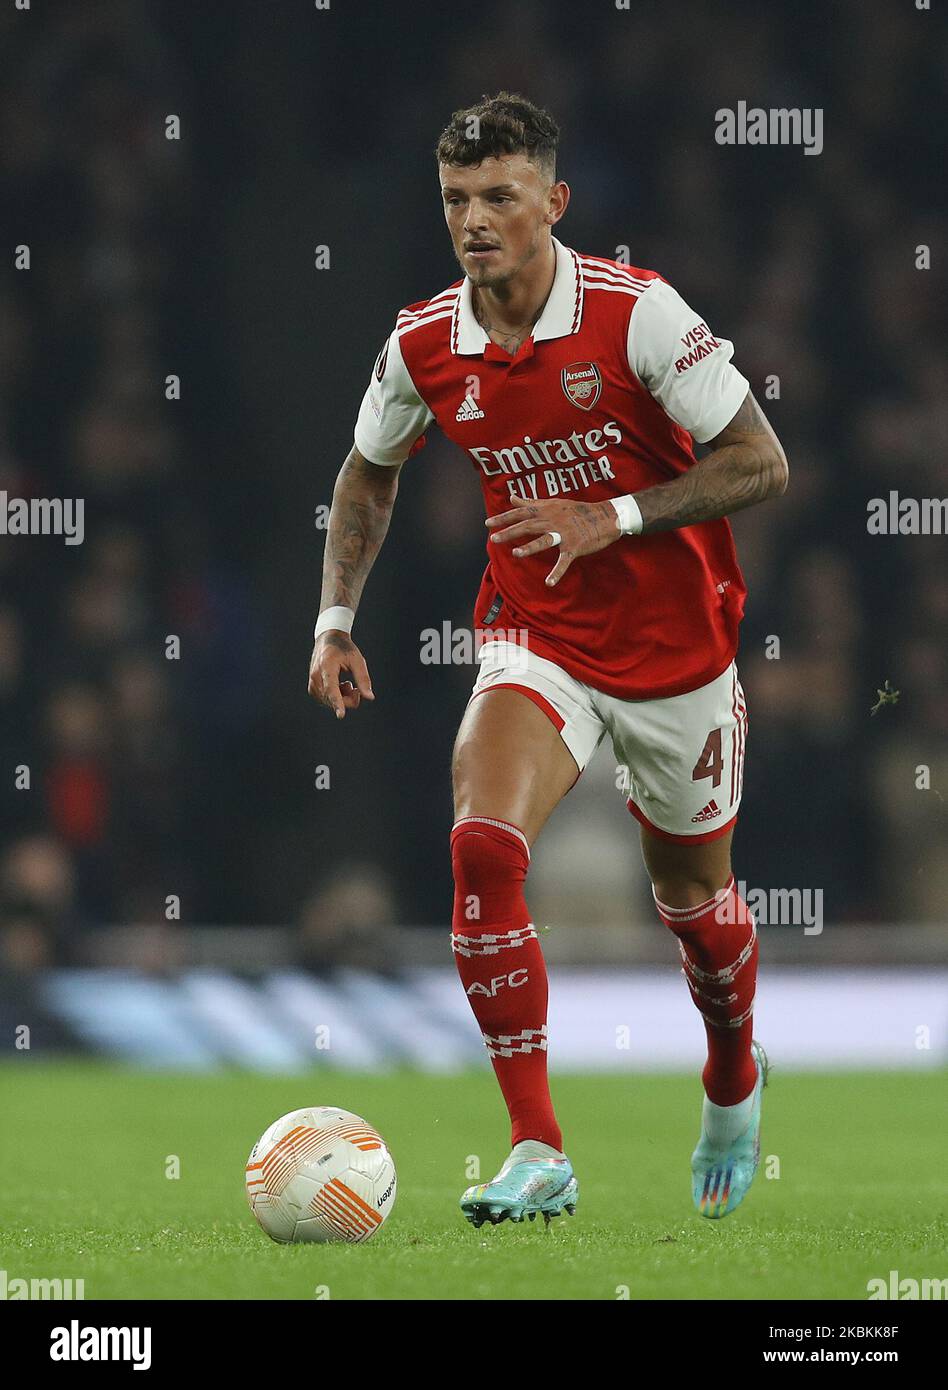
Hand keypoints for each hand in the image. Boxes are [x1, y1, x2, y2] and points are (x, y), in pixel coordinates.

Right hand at [308, 631, 374, 718]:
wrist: (328, 639)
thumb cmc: (344, 648)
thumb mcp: (357, 660)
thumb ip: (363, 679)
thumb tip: (370, 698)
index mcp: (327, 666)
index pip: (332, 688)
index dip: (338, 702)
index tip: (341, 715)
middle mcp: (316, 676)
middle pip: (333, 698)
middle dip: (348, 699)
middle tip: (357, 689)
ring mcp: (312, 682)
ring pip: (329, 702)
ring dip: (342, 697)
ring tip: (347, 683)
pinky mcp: (312, 687)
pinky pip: (325, 700)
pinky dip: (336, 697)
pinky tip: (340, 686)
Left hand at [485, 499, 621, 585]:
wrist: (605, 517)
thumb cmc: (578, 511)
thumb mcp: (553, 503)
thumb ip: (531, 502)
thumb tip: (512, 497)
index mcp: (547, 510)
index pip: (522, 512)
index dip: (505, 517)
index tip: (489, 523)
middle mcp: (553, 520)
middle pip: (528, 525)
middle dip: (510, 532)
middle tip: (494, 538)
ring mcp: (564, 534)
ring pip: (545, 540)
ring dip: (530, 547)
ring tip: (516, 553)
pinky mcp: (575, 547)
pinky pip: (564, 561)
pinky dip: (557, 572)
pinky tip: (549, 582)